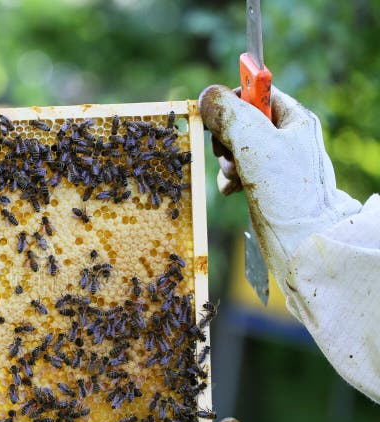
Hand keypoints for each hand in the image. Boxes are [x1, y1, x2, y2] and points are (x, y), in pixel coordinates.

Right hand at [198, 85, 360, 287]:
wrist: (303, 241)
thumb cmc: (286, 190)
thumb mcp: (255, 143)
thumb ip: (230, 114)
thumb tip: (206, 96)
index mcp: (293, 119)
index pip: (257, 92)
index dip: (233, 100)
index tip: (216, 116)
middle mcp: (285, 138)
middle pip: (240, 121)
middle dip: (226, 137)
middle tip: (227, 152)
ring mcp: (274, 163)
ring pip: (234, 148)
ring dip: (225, 161)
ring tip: (235, 176)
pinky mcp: (263, 186)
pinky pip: (236, 173)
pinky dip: (229, 180)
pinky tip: (232, 190)